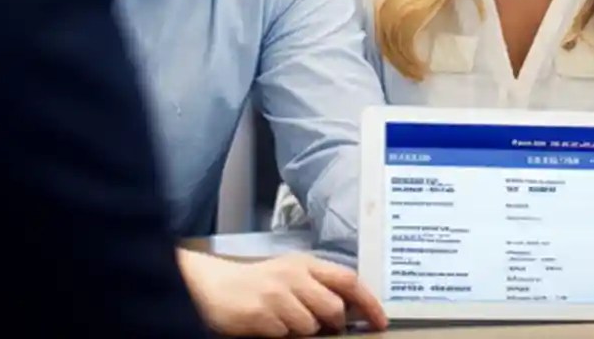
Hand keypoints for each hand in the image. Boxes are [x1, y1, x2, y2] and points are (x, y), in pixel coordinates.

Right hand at [177, 250, 387, 336]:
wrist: (213, 287)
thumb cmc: (258, 283)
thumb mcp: (292, 274)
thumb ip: (319, 285)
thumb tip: (351, 310)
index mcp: (306, 263)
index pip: (349, 280)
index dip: (369, 302)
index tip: (380, 321)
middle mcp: (293, 276)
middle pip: (334, 308)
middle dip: (334, 324)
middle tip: (322, 326)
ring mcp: (277, 296)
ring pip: (311, 326)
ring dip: (303, 330)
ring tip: (285, 320)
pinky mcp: (260, 315)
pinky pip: (286, 335)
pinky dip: (282, 334)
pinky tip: (270, 324)